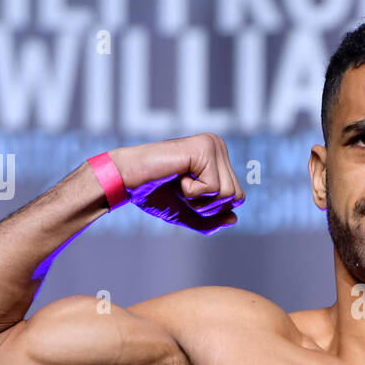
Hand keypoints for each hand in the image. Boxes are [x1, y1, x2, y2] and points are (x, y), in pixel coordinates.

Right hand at [110, 134, 244, 234]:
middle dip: (207, 205)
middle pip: (236, 196)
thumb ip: (210, 219)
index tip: (187, 192)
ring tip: (179, 183)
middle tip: (182, 190)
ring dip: (199, 199)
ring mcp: (212, 145)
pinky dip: (192, 192)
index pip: (237, 197)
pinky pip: (213, 188)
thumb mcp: (187, 212)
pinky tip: (177, 177)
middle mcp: (218, 146)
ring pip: (228, 193)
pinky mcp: (204, 149)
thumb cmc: (154, 193)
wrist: (127, 180)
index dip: (212, 208)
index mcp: (218, 157)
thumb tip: (234, 219)